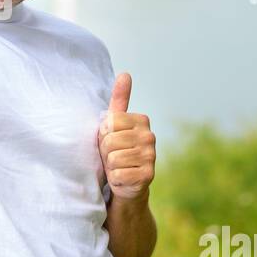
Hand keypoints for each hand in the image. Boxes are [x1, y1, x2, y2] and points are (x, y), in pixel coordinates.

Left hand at [98, 72, 156, 202]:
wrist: (126, 183)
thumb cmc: (116, 149)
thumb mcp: (113, 124)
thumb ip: (119, 100)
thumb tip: (125, 74)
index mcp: (142, 120)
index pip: (110, 122)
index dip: (104, 134)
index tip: (111, 140)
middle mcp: (150, 137)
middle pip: (110, 141)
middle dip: (106, 151)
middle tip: (114, 156)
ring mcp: (151, 157)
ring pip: (113, 158)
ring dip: (110, 166)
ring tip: (118, 166)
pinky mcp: (148, 176)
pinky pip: (118, 175)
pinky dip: (115, 179)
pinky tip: (123, 178)